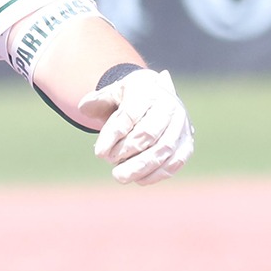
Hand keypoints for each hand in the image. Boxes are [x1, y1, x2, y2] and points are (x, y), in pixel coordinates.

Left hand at [76, 68, 192, 185]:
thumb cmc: (129, 97)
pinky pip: (175, 162)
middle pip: (148, 133)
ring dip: (140, 167)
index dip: (112, 136)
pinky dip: (157, 174)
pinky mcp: (187, 142)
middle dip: (126, 151)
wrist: (155, 95)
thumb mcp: (111, 93)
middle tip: (108, 162)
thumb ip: (97, 100)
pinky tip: (138, 180)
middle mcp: (169, 106)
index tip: (98, 153)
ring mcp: (181, 125)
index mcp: (148, 90)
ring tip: (119, 176)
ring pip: (163, 150)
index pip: (129, 115)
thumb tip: (83, 107)